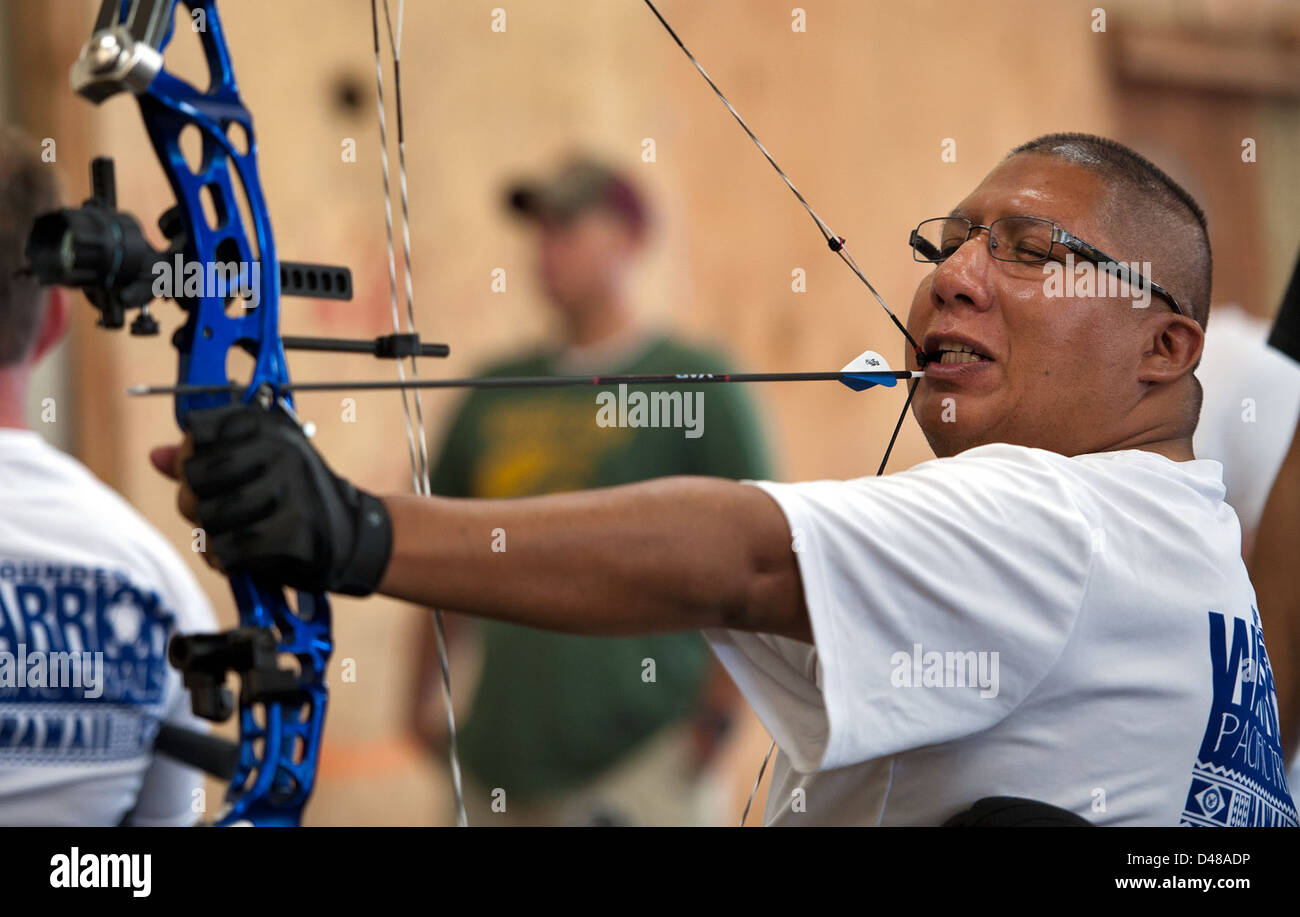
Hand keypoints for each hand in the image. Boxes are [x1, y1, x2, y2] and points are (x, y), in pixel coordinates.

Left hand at [150, 404, 392, 595]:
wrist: (355, 537)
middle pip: (194, 476)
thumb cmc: (300, 498)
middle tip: (223, 513)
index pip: (197, 432)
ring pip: (207, 517)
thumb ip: (209, 458)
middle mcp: (280, 451)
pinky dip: (227, 560)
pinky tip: (245, 556)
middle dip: (197, 503)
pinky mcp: (290, 534)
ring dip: (214, 536)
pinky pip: (227, 550)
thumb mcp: (261, 464)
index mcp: (269, 426)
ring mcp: (287, 491)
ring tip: (238, 535)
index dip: (192, 459)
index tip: (211, 477)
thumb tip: (157, 456)